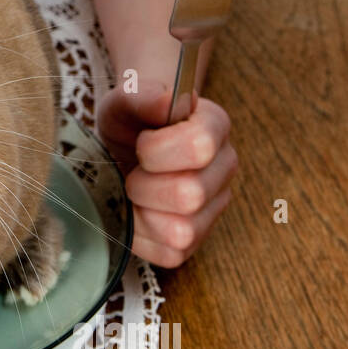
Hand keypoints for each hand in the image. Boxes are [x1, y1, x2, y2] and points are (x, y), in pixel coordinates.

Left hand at [97, 82, 237, 267]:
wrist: (123, 148)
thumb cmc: (128, 124)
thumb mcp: (123, 101)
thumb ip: (140, 94)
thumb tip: (164, 101)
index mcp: (214, 127)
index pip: (199, 147)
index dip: (157, 149)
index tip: (141, 142)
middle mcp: (224, 169)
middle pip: (190, 194)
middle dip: (145, 184)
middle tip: (133, 172)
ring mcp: (213, 209)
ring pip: (181, 231)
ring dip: (143, 213)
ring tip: (135, 193)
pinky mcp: (193, 243)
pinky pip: (169, 254)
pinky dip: (142, 237)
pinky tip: (137, 213)